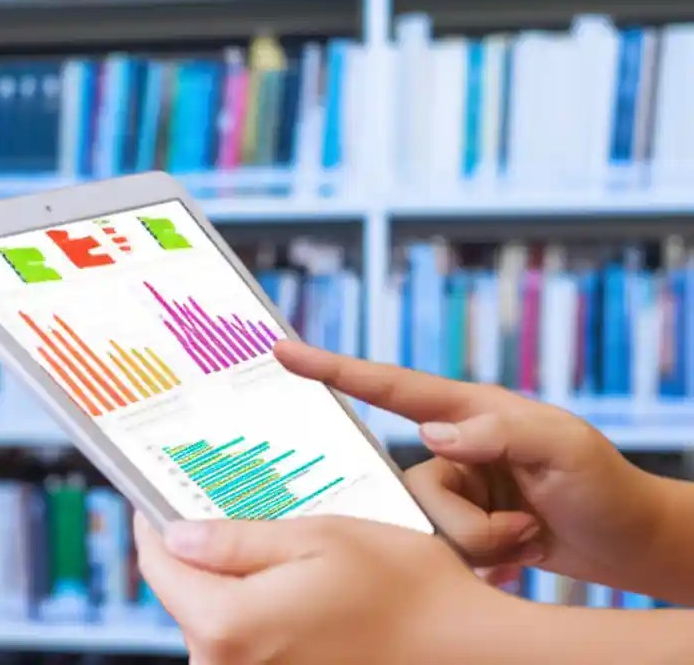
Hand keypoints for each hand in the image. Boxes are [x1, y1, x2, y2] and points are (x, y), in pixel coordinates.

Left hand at [135, 513, 519, 663]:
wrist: (466, 651)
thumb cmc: (402, 589)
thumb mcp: (316, 539)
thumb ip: (234, 541)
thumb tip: (173, 535)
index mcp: (227, 625)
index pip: (159, 567)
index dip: (154, 526)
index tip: (157, 498)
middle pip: (184, 597)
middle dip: (199, 554)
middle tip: (227, 512)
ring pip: (214, 622)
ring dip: (232, 585)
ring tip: (273, 549)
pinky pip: (246, 646)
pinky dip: (257, 613)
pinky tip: (292, 588)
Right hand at [274, 341, 671, 596]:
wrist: (629, 541)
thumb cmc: (606, 486)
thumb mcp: (564, 449)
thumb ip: (499, 432)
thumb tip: (433, 434)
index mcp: (470, 411)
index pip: (390, 385)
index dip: (333, 368)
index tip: (283, 351)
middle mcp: (454, 446)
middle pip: (417, 488)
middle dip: (470, 524)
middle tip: (526, 526)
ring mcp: (457, 490)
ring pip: (429, 528)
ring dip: (486, 547)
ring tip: (531, 540)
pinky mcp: (461, 528)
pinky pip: (442, 552)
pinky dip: (485, 561)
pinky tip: (520, 556)